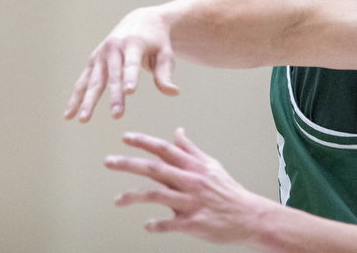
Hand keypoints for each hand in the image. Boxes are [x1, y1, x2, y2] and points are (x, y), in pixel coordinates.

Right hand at [64, 6, 177, 121]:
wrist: (141, 21)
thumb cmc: (157, 41)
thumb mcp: (166, 53)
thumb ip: (165, 73)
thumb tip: (173, 93)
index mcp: (134, 43)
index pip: (132, 63)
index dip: (130, 77)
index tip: (129, 92)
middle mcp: (114, 47)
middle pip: (114, 75)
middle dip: (114, 96)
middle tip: (117, 115)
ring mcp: (101, 54)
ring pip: (94, 80)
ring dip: (88, 100)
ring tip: (83, 119)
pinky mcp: (94, 60)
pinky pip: (83, 81)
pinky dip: (76, 97)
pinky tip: (69, 115)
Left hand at [106, 129, 277, 244]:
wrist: (247, 215)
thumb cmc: (226, 190)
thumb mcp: (210, 164)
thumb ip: (191, 150)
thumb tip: (177, 132)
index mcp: (194, 165)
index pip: (165, 149)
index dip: (144, 142)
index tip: (126, 137)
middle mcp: (191, 180)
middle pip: (156, 169)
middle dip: (130, 164)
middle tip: (109, 161)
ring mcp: (191, 202)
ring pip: (158, 195)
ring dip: (134, 196)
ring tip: (117, 200)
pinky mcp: (194, 222)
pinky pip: (170, 224)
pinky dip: (157, 224)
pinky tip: (146, 224)